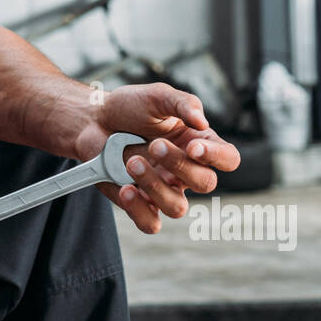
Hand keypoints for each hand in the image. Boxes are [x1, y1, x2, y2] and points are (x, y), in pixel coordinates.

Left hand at [73, 83, 240, 233]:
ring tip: (132, 162)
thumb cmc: (130, 107)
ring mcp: (163, 189)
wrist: (92, 120)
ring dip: (156, 186)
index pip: (228, 159)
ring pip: (178, 208)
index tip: (192, 146)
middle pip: (206, 184)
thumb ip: (183, 103)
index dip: (217, 157)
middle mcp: (184, 170)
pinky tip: (126, 188)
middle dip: (180, 165)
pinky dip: (139, 210)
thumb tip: (202, 122)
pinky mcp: (139, 203)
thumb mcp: (158, 96)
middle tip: (154, 145)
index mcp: (197, 144)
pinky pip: (150, 223)